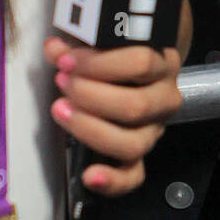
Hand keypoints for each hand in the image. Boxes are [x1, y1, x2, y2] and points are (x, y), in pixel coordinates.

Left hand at [44, 36, 181, 196]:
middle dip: (89, 95)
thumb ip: (78, 40)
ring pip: (132, 143)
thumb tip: (55, 49)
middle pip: (135, 106)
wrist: (131, 69)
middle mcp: (165, 98)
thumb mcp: (101, 38)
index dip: (99, 63)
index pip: (140, 63)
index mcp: (163, 63)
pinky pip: (132, 177)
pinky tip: (89, 175)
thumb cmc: (113, 51)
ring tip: (61, 110)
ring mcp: (154, 130)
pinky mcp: (140, 156)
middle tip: (62, 82)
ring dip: (90, 129)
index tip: (66, 60)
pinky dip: (111, 181)